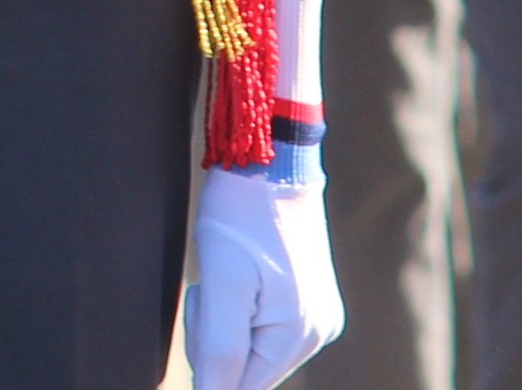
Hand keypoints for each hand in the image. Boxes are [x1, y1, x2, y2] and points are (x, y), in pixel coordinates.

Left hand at [182, 0, 339, 389]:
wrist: (269, 155)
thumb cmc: (240, 212)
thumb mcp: (219, 280)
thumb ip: (218, 346)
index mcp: (300, 333)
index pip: (242, 386)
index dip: (206, 367)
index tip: (202, 309)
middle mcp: (319, 331)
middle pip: (246, 369)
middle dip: (214, 339)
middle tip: (206, 287)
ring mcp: (317, 314)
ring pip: (251, 347)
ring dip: (224, 323)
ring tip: (222, 272)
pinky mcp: (307, 296)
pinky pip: (261, 326)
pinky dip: (237, 309)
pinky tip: (237, 272)